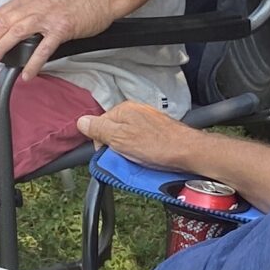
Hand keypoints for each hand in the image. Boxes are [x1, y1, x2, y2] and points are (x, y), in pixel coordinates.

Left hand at [0, 0, 113, 78]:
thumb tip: (16, 25)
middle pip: (3, 23)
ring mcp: (48, 17)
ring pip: (16, 32)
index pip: (0, 13)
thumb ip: (31, 9)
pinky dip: (33, 63)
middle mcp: (35, 5)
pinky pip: (43, 48)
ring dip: (2, 47)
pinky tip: (27, 74)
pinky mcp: (62, 29)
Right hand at [75, 100, 206, 174]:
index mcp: (124, 110)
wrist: (188, 152)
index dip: (100, 142)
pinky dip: (142, 153)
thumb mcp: (120, 138)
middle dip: (115, 147)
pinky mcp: (157, 133)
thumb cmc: (158, 145)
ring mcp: (148, 122)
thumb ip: (99, 129)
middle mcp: (136, 112)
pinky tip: (148, 159)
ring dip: (129, 152)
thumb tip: (81, 122)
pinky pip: (141, 144)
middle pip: (114, 132)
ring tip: (139, 159)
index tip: (107, 154)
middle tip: (125, 158)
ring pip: (127, 139)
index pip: (99, 124)